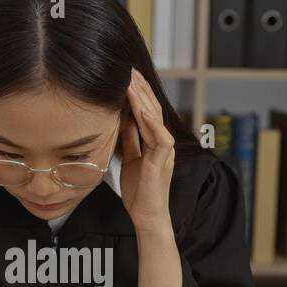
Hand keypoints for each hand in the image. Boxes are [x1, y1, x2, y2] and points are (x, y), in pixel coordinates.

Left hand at [119, 68, 175, 232]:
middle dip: (140, 89)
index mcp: (155, 141)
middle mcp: (163, 142)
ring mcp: (165, 151)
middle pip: (153, 109)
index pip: (147, 111)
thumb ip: (130, 138)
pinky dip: (150, 121)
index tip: (127, 77)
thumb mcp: (130, 158)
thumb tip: (121, 118)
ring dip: (143, 99)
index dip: (138, 93)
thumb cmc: (139, 192)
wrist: (147, 216)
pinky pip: (159, 136)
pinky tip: (140, 108)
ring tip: (131, 82)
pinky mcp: (162, 161)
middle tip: (129, 70)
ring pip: (156, 118)